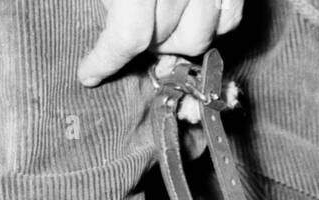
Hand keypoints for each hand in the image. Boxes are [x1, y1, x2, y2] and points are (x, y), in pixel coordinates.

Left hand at [79, 0, 244, 86]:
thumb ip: (108, 3)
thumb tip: (105, 34)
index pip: (128, 36)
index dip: (107, 59)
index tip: (89, 73)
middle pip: (166, 40)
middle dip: (148, 46)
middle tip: (132, 40)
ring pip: (199, 36)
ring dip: (178, 39)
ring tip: (162, 27)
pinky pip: (230, 18)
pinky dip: (214, 25)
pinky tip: (193, 17)